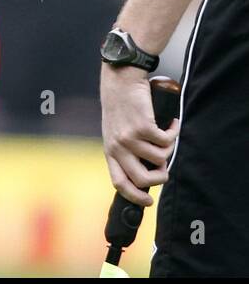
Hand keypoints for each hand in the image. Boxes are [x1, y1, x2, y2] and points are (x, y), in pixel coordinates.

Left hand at [101, 64, 178, 205]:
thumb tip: (147, 174)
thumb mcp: (116, 132)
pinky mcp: (143, 127)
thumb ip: (125, 152)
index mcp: (109, 150)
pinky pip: (167, 142)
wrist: (120, 81)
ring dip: (168, 150)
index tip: (148, 202)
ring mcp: (130, 138)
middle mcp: (118, 147)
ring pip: (160, 160)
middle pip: (143, 180)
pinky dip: (173, 133)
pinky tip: (172, 124)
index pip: (119, 183)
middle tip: (165, 170)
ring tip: (165, 136)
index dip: (135, 196)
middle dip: (159, 179)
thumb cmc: (121, 108)